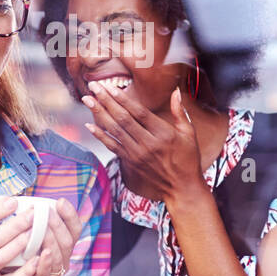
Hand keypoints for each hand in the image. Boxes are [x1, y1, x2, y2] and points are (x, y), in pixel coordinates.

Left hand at [0, 197, 84, 275]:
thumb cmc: (13, 256)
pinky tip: (44, 252)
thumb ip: (28, 220)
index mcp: (60, 245)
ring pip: (60, 255)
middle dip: (58, 224)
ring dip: (52, 241)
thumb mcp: (24, 236)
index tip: (60, 201)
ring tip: (44, 229)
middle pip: (67, 240)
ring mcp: (52, 273)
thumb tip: (20, 198)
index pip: (74, 228)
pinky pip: (47, 273)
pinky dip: (47, 263)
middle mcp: (61, 258)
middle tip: (46, 213)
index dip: (70, 215)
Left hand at [82, 83, 201, 204]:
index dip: (123, 99)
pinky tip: (89, 125)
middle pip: (123, 119)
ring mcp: (137, 154)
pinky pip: (112, 146)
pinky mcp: (131, 162)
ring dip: (99, 114)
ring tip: (87, 100)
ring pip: (115, 130)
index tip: (110, 87)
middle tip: (94, 86)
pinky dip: (100, 135)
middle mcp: (148, 143)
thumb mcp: (189, 134)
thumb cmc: (188, 159)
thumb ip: (180, 112)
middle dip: (106, 101)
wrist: (182, 188)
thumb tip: (176, 92)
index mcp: (163, 133)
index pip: (139, 112)